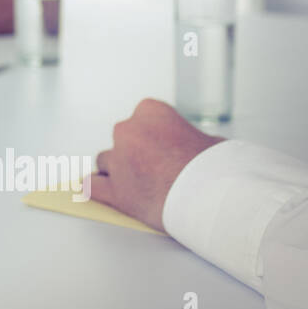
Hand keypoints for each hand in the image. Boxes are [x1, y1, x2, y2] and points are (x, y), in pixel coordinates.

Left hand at [90, 99, 223, 230]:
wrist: (211, 197)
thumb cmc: (215, 169)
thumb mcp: (209, 141)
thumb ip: (189, 138)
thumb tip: (193, 148)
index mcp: (150, 111)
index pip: (144, 117)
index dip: (156, 135)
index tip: (165, 147)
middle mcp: (128, 131)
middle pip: (124, 138)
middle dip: (137, 152)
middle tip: (158, 169)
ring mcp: (118, 160)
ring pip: (107, 161)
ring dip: (119, 171)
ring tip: (141, 185)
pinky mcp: (114, 189)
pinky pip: (93, 186)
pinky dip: (98, 188)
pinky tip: (102, 191)